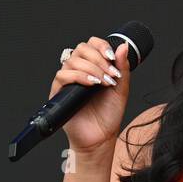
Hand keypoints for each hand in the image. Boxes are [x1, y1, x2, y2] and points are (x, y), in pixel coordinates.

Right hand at [50, 36, 133, 155]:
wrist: (101, 137)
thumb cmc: (109, 115)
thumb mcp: (121, 88)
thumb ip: (122, 67)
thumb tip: (123, 46)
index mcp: (93, 66)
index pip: (92, 44)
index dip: (101, 46)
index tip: (112, 57)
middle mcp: (79, 70)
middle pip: (81, 49)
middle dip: (98, 58)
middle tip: (110, 74)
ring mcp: (68, 80)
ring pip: (72, 60)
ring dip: (92, 69)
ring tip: (104, 82)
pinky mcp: (59, 91)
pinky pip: (63, 75)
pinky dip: (79, 77)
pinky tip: (92, 84)